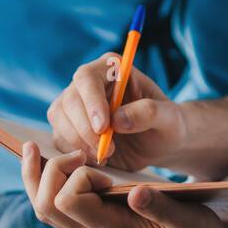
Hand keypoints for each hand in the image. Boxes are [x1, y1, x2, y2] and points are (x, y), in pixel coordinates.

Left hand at [20, 144, 227, 227]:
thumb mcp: (189, 223)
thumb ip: (162, 208)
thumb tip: (135, 192)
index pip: (69, 200)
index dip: (79, 176)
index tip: (105, 167)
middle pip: (45, 205)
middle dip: (50, 170)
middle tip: (79, 152)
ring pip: (43, 207)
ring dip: (36, 176)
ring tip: (33, 147)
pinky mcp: (92, 224)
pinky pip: (55, 206)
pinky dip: (45, 183)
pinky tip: (52, 162)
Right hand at [46, 52, 186, 170]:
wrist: (161, 143)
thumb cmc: (168, 123)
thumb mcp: (168, 117)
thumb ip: (148, 113)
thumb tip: (117, 119)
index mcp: (111, 69)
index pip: (87, 78)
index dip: (91, 102)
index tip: (103, 127)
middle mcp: (88, 84)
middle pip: (68, 100)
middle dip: (84, 129)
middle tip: (108, 149)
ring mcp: (76, 106)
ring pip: (59, 119)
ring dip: (78, 142)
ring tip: (108, 154)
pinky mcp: (70, 128)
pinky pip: (59, 138)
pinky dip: (75, 152)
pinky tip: (99, 159)